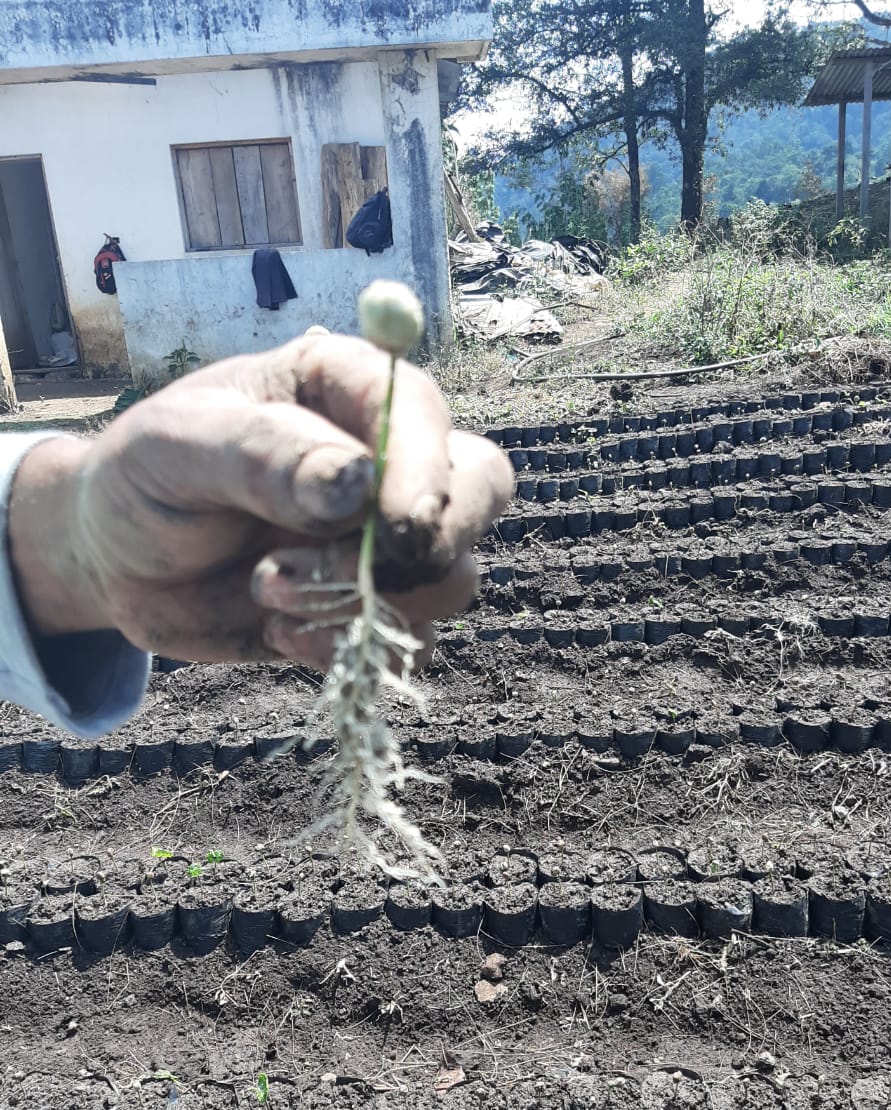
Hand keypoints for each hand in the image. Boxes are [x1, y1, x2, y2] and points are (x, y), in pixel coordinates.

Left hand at [8, 335, 512, 667]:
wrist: (120, 560)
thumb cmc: (147, 476)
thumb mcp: (177, 448)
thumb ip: (263, 455)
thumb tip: (358, 481)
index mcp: (344, 388)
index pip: (424, 414)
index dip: (426, 470)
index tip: (396, 527)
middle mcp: (384, 460)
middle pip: (479, 492)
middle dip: (423, 548)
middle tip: (339, 573)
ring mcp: (385, 538)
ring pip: (451, 579)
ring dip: (365, 604)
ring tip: (268, 590)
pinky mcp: (369, 605)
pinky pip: (404, 641)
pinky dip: (343, 649)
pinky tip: (276, 629)